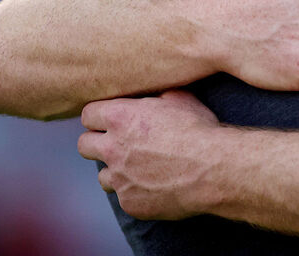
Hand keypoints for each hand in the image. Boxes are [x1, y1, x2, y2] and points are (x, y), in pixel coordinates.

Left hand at [80, 90, 220, 219]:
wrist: (214, 169)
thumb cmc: (199, 129)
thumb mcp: (180, 97)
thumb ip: (155, 96)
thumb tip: (151, 95)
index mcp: (120, 117)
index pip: (88, 115)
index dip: (100, 116)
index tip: (111, 119)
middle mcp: (113, 148)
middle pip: (84, 145)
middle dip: (98, 142)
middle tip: (118, 143)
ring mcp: (119, 178)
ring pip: (102, 175)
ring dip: (116, 170)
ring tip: (139, 167)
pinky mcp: (129, 202)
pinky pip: (124, 196)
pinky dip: (135, 191)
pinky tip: (155, 185)